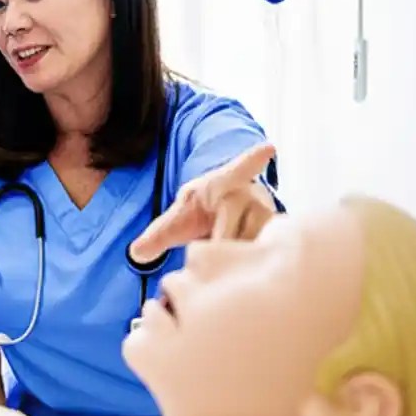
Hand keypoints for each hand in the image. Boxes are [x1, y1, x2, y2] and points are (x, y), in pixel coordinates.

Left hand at [129, 143, 277, 264]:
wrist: (225, 212)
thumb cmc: (201, 210)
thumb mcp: (177, 218)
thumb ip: (157, 234)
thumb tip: (136, 253)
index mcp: (224, 183)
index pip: (239, 169)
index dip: (252, 159)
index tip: (269, 148)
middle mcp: (252, 195)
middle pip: (230, 232)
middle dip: (212, 247)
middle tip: (204, 247)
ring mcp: (268, 214)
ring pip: (246, 248)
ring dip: (230, 259)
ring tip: (220, 251)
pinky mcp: (279, 234)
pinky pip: (260, 255)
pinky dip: (246, 267)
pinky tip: (238, 264)